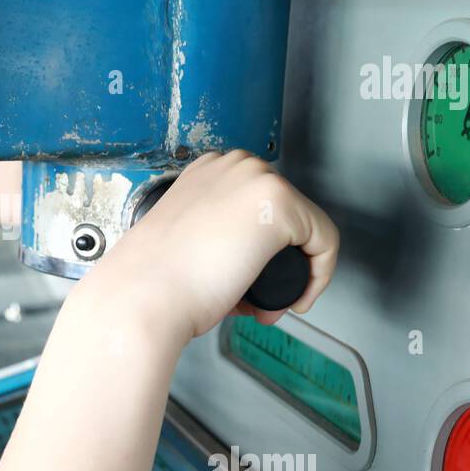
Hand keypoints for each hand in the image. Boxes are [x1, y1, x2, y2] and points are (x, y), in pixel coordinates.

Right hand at [80, 150, 338, 347]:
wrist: (144, 296)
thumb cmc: (154, 281)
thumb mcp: (188, 240)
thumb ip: (218, 236)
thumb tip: (248, 260)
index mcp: (207, 170)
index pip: (259, 208)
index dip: (261, 253)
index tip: (246, 285)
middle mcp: (235, 165)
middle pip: (286, 218)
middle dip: (278, 265)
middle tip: (256, 302)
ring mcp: (259, 179)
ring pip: (307, 229)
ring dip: (296, 272)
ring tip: (265, 305)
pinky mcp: (282, 203)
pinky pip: (325, 243)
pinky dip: (318, 277)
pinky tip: (294, 299)